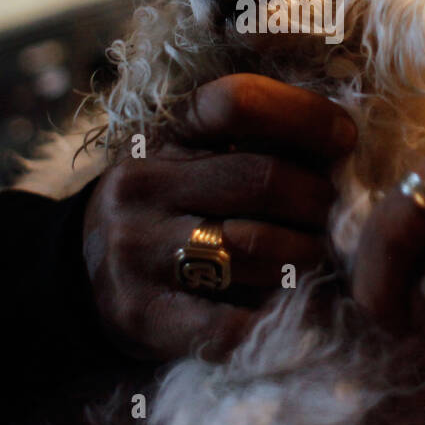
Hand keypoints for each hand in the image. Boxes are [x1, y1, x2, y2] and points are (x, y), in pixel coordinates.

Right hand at [83, 74, 356, 361]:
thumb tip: (343, 143)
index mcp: (164, 136)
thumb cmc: (167, 208)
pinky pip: (227, 322)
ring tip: (313, 259)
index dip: (302, 115)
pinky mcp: (143, 314)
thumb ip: (251, 143)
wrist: (81, 276)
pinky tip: (292, 314)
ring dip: (305, 256)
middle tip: (333, 215)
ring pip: (253, 247)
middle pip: (261, 179)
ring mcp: (137, 251)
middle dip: (317, 198)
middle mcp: (143, 186)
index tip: (343, 139)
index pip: (236, 102)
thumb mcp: (190, 158)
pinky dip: (272, 320)